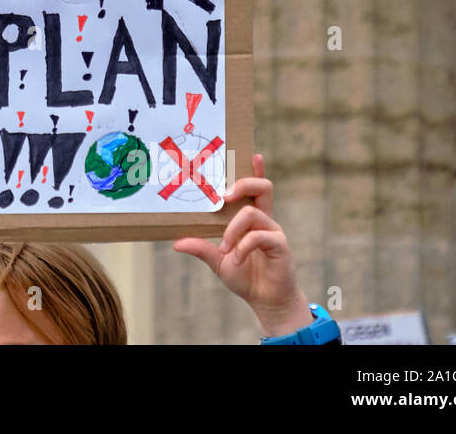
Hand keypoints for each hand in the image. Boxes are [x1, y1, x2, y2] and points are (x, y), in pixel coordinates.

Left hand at [172, 154, 312, 336]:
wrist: (266, 301)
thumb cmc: (244, 276)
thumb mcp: (217, 260)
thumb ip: (201, 247)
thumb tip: (176, 242)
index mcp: (252, 219)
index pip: (256, 188)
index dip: (256, 170)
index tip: (254, 154)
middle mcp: (265, 220)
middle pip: (263, 187)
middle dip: (243, 183)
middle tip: (224, 196)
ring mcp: (274, 231)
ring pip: (251, 213)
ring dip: (232, 230)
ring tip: (224, 249)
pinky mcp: (280, 245)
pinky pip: (259, 236)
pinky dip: (242, 247)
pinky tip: (236, 259)